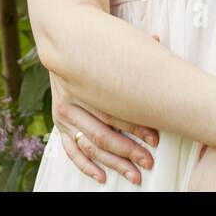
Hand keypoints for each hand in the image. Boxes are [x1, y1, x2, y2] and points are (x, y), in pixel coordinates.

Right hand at [51, 35, 161, 185]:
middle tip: (148, 161)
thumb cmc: (94, 46)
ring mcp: (64, 115)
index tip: (155, 137)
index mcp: (83, 83)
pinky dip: (86, 166)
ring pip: (89, 146)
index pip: (113, 110)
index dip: (135, 125)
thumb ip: (133, 46)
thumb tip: (155, 39)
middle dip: (127, 150)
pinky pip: (72, 150)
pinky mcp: (60, 124)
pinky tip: (102, 177)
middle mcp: (70, 102)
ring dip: (113, 163)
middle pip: (102, 133)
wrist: (61, 41)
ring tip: (134, 175)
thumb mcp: (112, 42)